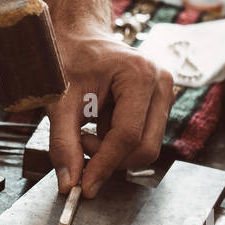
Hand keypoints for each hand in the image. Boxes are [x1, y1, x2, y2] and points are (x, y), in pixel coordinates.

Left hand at [44, 25, 174, 198]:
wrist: (80, 38)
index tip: (85, 186)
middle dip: (110, 158)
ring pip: (146, 147)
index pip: (128, 135)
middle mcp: (161, 83)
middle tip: (81, 144)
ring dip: (114, 151)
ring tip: (89, 131)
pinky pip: (145, 139)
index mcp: (139, 74)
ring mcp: (165, 93)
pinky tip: (102, 124)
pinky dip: (120, 143)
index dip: (104, 164)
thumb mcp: (60, 101)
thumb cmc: (69, 60)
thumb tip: (70, 184)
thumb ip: (63, 143)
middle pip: (144, 147)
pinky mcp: (161, 104)